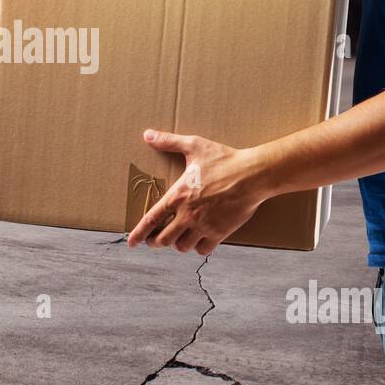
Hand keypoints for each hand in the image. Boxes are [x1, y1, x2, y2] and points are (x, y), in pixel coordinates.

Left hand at [125, 129, 266, 254]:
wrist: (252, 175)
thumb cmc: (224, 160)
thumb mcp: (194, 146)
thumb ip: (169, 142)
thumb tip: (148, 135)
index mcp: (178, 195)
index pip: (151, 219)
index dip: (139, 234)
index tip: (131, 243)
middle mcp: (188, 214)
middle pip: (163, 239)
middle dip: (156, 242)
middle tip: (155, 240)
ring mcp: (204, 225)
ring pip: (182, 246)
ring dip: (177, 244)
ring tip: (178, 239)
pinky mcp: (220, 232)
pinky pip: (203, 249)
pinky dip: (198, 248)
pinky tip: (199, 241)